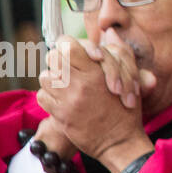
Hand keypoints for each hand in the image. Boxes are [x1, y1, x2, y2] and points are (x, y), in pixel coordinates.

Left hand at [36, 36, 153, 172]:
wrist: (119, 141)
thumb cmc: (126, 108)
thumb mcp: (129, 77)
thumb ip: (119, 53)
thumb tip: (110, 32)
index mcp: (98, 72)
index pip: (67, 45)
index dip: (68, 45)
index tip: (76, 53)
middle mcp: (80, 83)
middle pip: (52, 58)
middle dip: (59, 60)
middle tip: (68, 67)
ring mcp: (68, 100)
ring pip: (45, 77)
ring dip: (53, 79)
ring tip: (65, 85)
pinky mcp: (60, 115)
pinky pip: (42, 96)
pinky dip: (49, 96)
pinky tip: (61, 99)